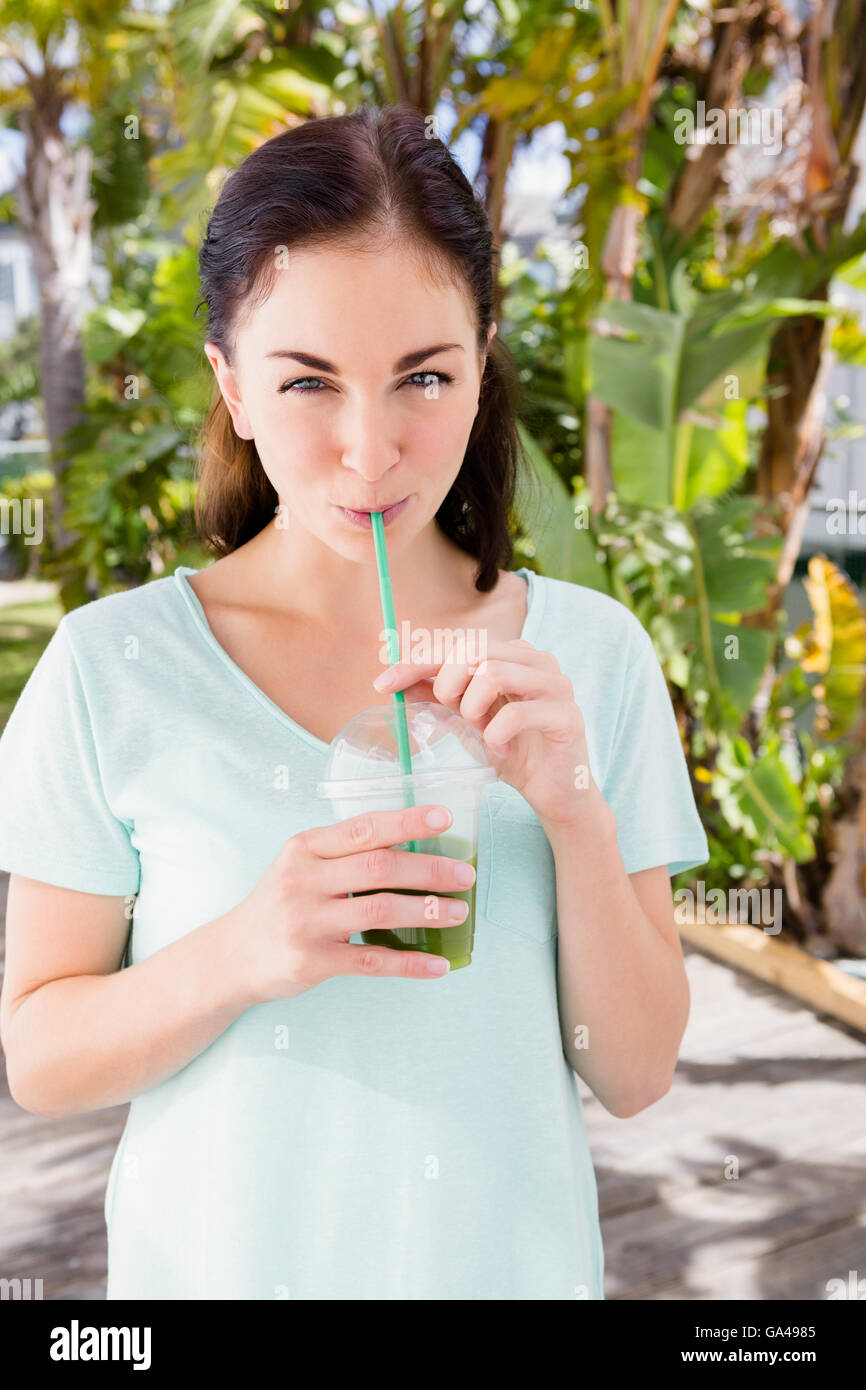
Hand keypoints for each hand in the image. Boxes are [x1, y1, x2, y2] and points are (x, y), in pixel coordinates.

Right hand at [228, 803, 474, 1001]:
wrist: (232, 956)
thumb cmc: (280, 904)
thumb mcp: (300, 866)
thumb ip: (344, 855)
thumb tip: (415, 848)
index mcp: (304, 848)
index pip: (363, 828)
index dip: (406, 821)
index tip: (445, 817)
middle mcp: (302, 880)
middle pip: (378, 868)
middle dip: (429, 869)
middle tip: (465, 874)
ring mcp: (306, 923)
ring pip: (379, 912)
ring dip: (426, 911)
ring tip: (458, 912)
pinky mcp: (311, 962)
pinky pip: (371, 962)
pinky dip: (409, 964)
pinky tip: (438, 964)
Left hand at [373, 638, 598, 832]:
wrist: (553, 793)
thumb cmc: (512, 752)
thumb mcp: (467, 721)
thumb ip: (438, 696)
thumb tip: (395, 681)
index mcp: (514, 654)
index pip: (458, 643)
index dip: (417, 661)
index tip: (383, 684)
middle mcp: (538, 660)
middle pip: (475, 648)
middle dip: (448, 682)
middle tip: (450, 711)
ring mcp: (557, 685)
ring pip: (495, 672)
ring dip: (473, 707)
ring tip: (480, 731)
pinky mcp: (568, 717)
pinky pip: (517, 714)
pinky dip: (495, 734)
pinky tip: (498, 750)